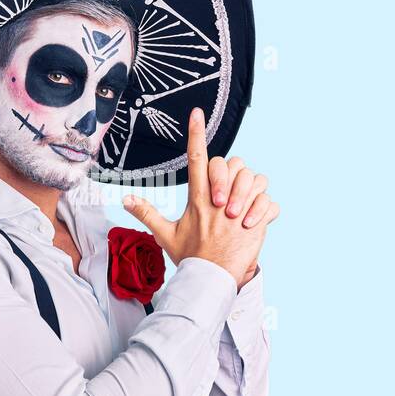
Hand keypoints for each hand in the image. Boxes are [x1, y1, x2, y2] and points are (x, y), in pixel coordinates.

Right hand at [122, 107, 279, 289]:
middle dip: (232, 171)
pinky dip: (266, 208)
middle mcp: (219, 201)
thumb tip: (125, 200)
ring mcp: (239, 211)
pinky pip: (269, 203)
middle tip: (227, 193)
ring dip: (251, 189)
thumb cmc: (190, 258)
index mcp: (198, 199)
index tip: (197, 113)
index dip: (195, 134)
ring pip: (254, 179)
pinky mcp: (256, 224)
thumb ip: (147, 213)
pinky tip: (256, 220)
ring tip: (242, 207)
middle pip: (231, 163)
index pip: (195, 159)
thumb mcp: (165, 234)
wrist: (210, 282)